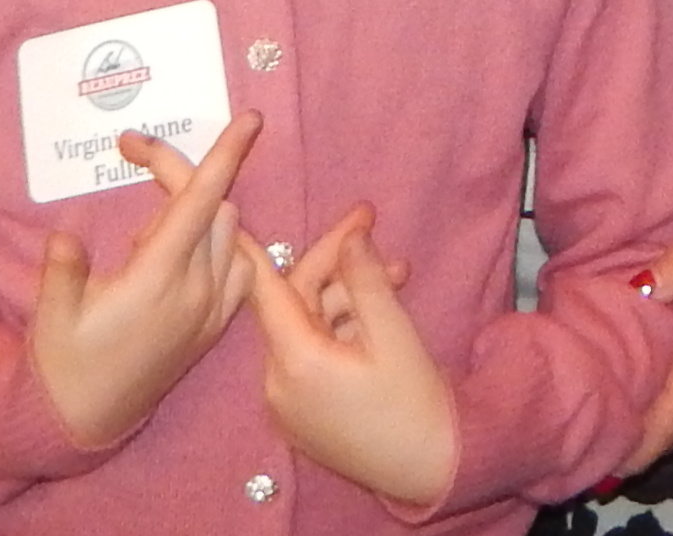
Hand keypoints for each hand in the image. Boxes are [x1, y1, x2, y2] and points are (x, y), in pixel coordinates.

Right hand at [25, 114, 261, 450]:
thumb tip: (66, 237)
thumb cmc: (64, 362)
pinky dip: (220, 247)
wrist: (87, 419)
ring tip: (145, 240)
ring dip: (200, 213)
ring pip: (231, 234)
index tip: (251, 119)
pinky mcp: (215, 327)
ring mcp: (211, 311)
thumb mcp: (52, 315)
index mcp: (157, 281)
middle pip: (215, 208)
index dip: (224, 157)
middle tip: (138, 170)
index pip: (200, 203)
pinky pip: (240, 270)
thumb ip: (62, 271)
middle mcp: (197, 293)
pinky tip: (180, 257)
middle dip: (183, 178)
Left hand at [249, 204, 456, 509]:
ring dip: (346, 297)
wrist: (430, 469)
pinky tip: (376, 311)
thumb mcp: (396, 333)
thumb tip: (351, 235)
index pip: (266, 290)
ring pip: (309, 327)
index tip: (242, 204)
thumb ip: (367, 279)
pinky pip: (312, 354)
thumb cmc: (414, 404)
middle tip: (370, 226)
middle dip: (335, 265)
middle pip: (296, 302)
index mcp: (296, 362)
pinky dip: (339, 328)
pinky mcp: (302, 414)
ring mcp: (289, 403)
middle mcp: (279, 383)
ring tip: (396, 272)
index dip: (256, 245)